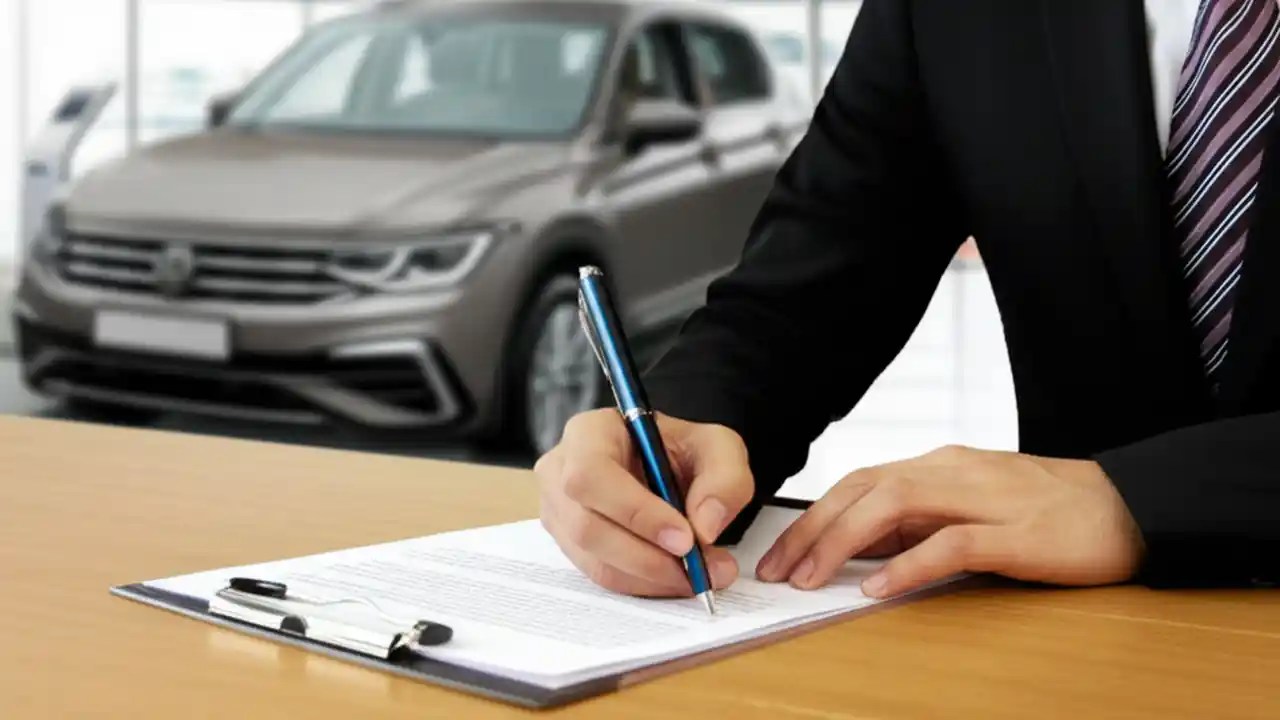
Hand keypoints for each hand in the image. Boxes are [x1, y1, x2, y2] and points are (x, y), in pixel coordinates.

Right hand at [535, 408, 754, 596]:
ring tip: (698, 576)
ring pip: (595, 561)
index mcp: (588, 433)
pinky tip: (675, 578)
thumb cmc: (680, 451)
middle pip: (588, 528)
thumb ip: (724, 479)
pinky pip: (601, 576)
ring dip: (651, 578)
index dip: (635, 512)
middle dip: (648, 557)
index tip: (685, 539)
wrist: (661, 466)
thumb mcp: (717, 447)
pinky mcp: (568, 546)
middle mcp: (559, 473)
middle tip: (700, 570)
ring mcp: (557, 513)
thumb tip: (704, 527)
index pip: (592, 475)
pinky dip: (643, 585)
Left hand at [756, 446, 1144, 596]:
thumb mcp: (972, 509)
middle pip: (863, 489)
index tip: (780, 553)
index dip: (814, 516)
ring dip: (842, 542)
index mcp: (940, 466)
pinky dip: (907, 564)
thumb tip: (860, 552)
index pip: (859, 482)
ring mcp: (984, 498)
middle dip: (811, 529)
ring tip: (810, 578)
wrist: (1128, 508)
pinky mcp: (1015, 532)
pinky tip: (876, 587)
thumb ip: (920, 523)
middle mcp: (953, 471)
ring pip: (893, 506)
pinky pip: (950, 544)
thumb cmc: (1047, 513)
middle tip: (777, 570)